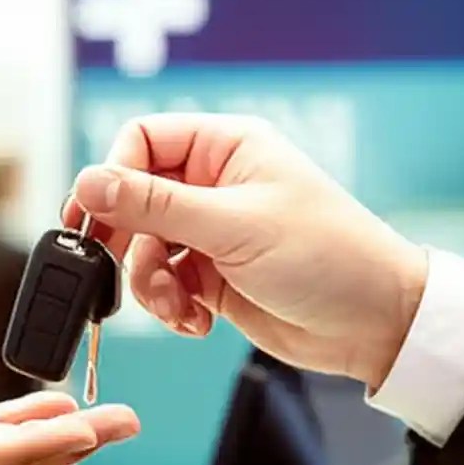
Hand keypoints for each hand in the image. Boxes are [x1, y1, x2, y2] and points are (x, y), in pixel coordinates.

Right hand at [62, 114, 427, 389]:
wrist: (375, 324)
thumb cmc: (327, 257)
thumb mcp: (232, 226)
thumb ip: (154, 205)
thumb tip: (88, 182)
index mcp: (226, 147)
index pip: (141, 140)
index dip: (112, 176)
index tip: (94, 216)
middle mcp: (214, 183)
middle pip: (133, 198)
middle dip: (124, 239)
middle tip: (113, 269)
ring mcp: (212, 231)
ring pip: (142, 247)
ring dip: (148, 282)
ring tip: (178, 304)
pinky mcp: (213, 275)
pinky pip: (164, 283)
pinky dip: (169, 305)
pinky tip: (197, 320)